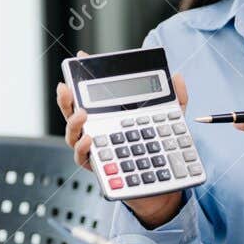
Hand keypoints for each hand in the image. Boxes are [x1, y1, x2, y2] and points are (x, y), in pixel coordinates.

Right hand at [55, 58, 189, 228]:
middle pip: (73, 113)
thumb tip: (178, 77)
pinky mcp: (98, 168)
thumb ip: (175, 101)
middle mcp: (97, 132)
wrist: (160, 185)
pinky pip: (83, 158)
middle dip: (66, 99)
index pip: (93, 95)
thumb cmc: (157, 151)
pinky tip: (89, 139)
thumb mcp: (170, 123)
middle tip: (67, 88)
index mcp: (109, 118)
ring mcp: (95, 150)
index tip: (82, 58)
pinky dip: (83, 149)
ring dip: (73, 124)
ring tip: (82, 114)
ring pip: (73, 135)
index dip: (85, 77)